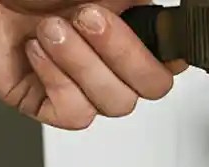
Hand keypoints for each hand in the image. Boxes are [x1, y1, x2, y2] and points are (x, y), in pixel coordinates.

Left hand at [0, 0, 186, 128]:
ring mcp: (76, 82)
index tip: (154, 27)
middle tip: (87, 16)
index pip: (174, 57)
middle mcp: (105, 57)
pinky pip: (76, 114)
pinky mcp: (44, 101)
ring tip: (49, 29)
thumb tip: (171, 4)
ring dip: (82, 62)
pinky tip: (35, 52)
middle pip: (153, 88)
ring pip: (116, 104)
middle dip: (123, 51)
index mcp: (126, 25)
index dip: (171, 49)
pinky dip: (57, 80)